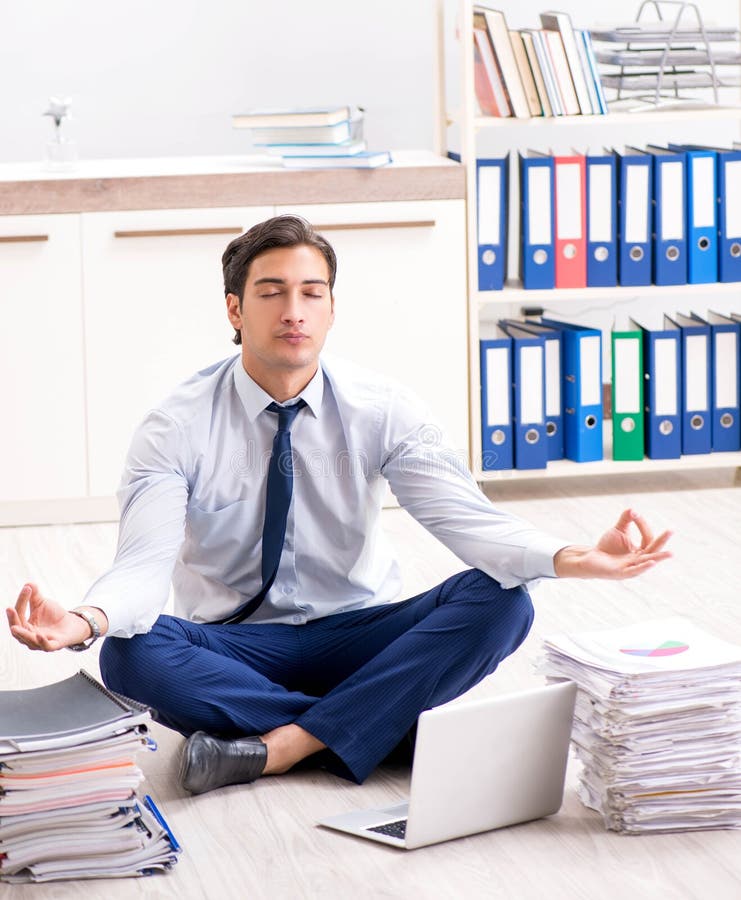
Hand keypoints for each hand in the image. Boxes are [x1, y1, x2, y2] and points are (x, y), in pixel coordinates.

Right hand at [6, 584, 105, 651]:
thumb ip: (35, 596)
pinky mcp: (55, 645)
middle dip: (13, 619)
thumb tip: (28, 584)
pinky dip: (42, 642)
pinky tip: (39, 635)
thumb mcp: (43, 603)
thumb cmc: (53, 615)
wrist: (72, 625)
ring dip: (23, 634)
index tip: (27, 589)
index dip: (21, 602)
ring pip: (29, 640)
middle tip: (9, 609)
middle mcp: (29, 637)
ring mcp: (41, 643)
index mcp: (24, 627)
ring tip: (16, 626)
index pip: (19, 614)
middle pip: (18, 630)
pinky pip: (46, 646)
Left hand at [553, 509, 671, 580]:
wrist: (590, 558)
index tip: (634, 514)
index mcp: (640, 551)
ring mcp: (631, 568)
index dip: (642, 525)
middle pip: (653, 550)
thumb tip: (632, 509)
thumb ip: (626, 520)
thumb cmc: (607, 546)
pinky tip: (651, 561)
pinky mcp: (620, 573)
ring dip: (658, 557)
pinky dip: (644, 566)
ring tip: (671, 553)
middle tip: (672, 530)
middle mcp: (638, 560)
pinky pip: (634, 570)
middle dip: (662, 540)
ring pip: (647, 562)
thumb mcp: (618, 530)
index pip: (647, 538)